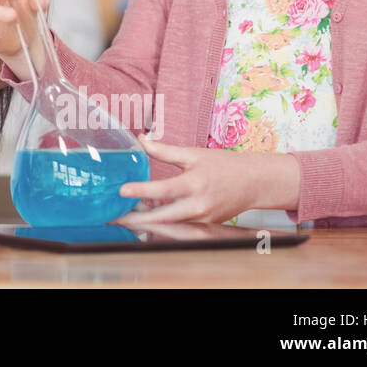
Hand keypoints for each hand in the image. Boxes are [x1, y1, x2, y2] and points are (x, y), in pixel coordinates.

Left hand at [112, 135, 289, 224]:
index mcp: (195, 184)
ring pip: (168, 226)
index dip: (141, 191)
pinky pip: (178, 227)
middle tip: (112, 217)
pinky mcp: (204, 225)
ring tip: (121, 218)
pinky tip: (143, 217)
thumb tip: (140, 139)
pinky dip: (160, 223)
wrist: (254, 183)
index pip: (163, 190)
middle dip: (135, 220)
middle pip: (162, 217)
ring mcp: (202, 219)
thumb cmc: (224, 165)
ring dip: (145, 223)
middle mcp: (198, 205)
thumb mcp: (194, 154)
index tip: (121, 190)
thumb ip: (164, 150)